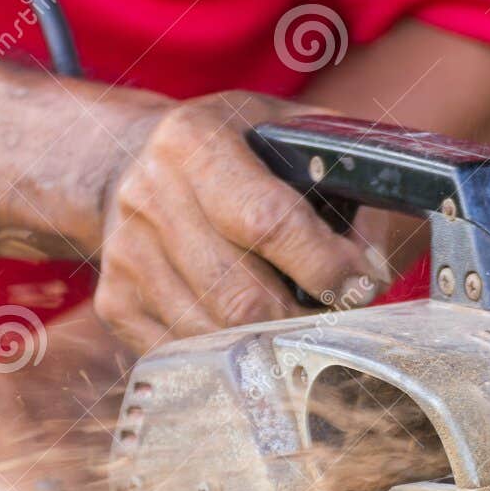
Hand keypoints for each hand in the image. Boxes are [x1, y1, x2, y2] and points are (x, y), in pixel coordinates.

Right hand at [95, 91, 386, 353]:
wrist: (130, 160)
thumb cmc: (233, 152)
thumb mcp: (286, 133)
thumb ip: (342, 177)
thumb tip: (373, 264)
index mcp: (193, 141)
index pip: (268, 221)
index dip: (326, 265)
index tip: (363, 282)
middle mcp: (148, 194)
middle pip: (242, 296)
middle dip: (306, 320)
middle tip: (341, 319)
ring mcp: (125, 254)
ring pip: (216, 335)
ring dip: (274, 345)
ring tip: (305, 328)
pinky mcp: (116, 302)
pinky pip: (187, 354)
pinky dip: (234, 357)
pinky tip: (256, 336)